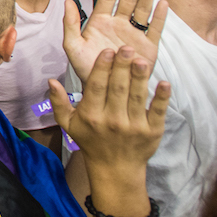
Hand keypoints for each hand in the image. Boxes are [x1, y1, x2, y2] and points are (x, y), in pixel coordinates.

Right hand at [49, 47, 169, 174]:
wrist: (115, 168)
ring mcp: (133, 126)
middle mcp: (112, 120)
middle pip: (118, 88)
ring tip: (142, 60)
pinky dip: (161, 98)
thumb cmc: (91, 141)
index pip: (97, 87)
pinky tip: (165, 83)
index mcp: (91, 115)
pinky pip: (157, 112)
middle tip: (126, 48)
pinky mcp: (152, 132)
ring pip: (137, 97)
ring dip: (140, 77)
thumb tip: (51, 81)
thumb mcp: (68, 124)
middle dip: (122, 67)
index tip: (107, 51)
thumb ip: (59, 102)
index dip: (102, 68)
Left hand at [63, 0, 167, 82]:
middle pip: (128, 0)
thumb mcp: (73, 46)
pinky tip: (163, 3)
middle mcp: (118, 25)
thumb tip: (67, 1)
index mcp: (100, 22)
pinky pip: (154, 29)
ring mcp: (134, 34)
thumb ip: (70, 24)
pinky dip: (159, 17)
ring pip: (143, 10)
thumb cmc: (87, 69)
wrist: (105, 91)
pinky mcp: (148, 47)